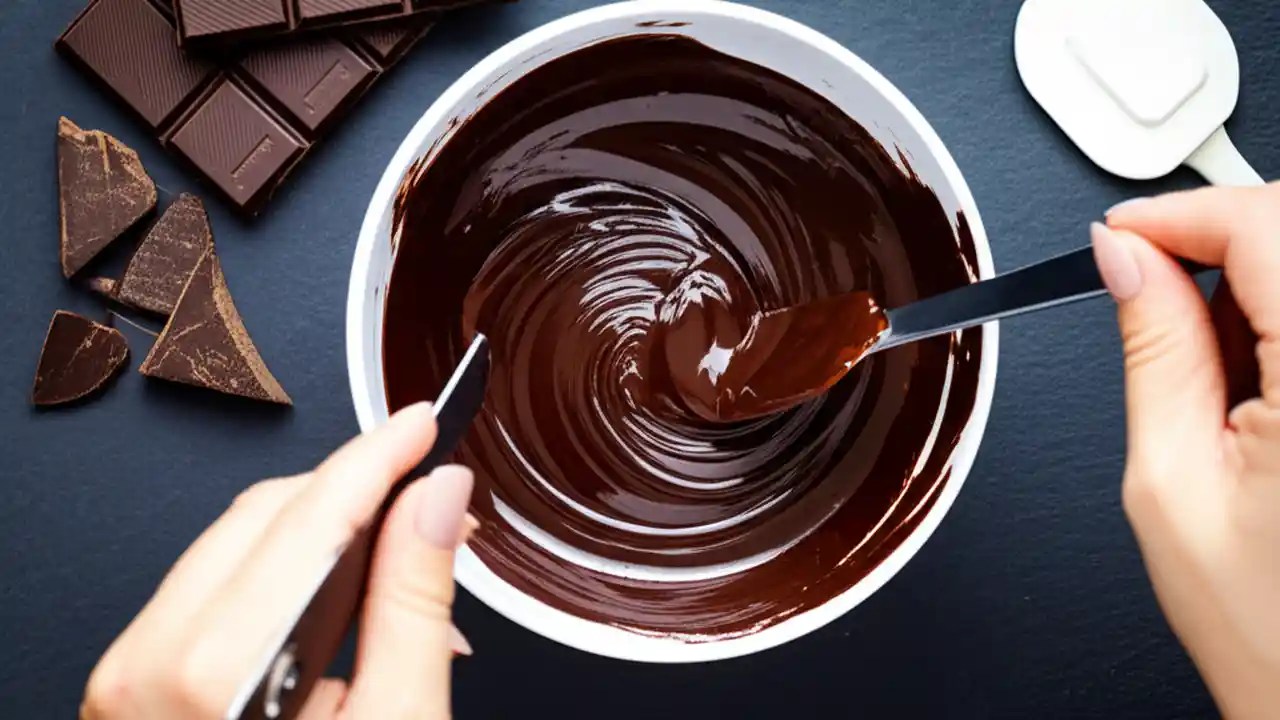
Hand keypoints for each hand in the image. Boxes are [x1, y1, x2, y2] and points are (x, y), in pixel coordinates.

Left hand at [80, 403, 475, 719]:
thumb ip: (416, 605)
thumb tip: (437, 502)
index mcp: (209, 674)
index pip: (309, 514)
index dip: (380, 455)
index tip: (426, 422)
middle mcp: (145, 663)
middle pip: (266, 515)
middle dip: (358, 490)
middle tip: (435, 497)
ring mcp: (127, 674)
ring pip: (237, 544)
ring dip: (326, 531)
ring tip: (405, 562)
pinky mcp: (133, 683)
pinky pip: (212, 588)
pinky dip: (286, 574)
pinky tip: (346, 602)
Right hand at [1093, 186, 1279, 719]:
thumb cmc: (1269, 625)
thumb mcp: (1169, 479)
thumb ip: (1154, 347)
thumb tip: (1126, 259)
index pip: (1266, 226)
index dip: (1180, 215)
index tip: (1122, 233)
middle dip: (1218, 239)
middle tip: (1150, 291)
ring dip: (1258, 281)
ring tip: (1219, 371)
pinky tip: (1265, 377)